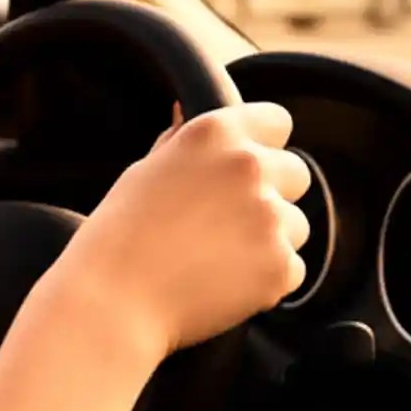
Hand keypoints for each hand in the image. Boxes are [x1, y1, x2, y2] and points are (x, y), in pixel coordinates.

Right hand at [47, 102, 310, 360]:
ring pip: (296, 224)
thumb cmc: (117, 236)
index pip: (277, 121)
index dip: (264, 145)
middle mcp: (248, 166)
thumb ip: (180, 141)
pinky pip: (292, 268)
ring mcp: (269, 217)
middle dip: (272, 194)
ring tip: (216, 257)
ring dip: (269, 239)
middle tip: (226, 222)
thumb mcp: (144, 172)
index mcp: (214, 133)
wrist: (113, 300)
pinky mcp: (279, 265)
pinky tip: (221, 282)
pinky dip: (266, 279)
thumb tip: (186, 110)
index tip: (245, 170)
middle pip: (296, 173)